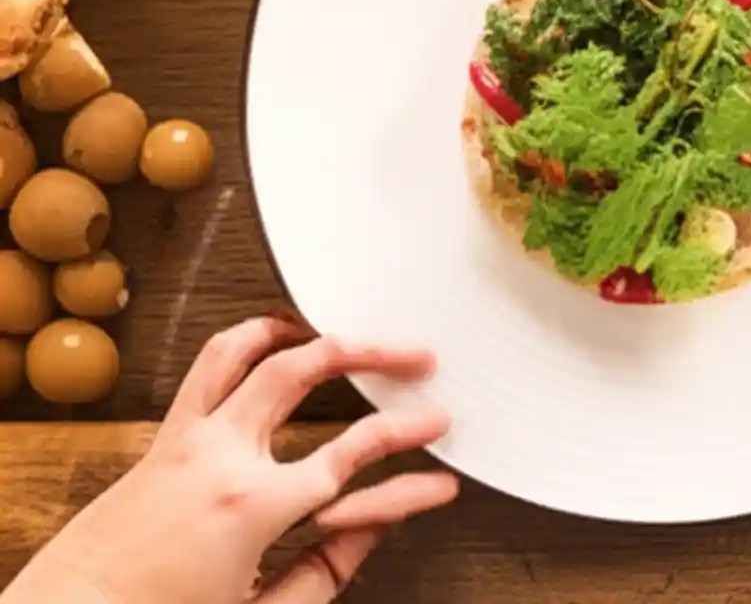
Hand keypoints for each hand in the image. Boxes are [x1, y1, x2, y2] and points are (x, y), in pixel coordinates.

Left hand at [1, 318, 457, 603]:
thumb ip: (330, 565)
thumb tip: (378, 523)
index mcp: (252, 505)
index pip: (352, 455)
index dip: (407, 439)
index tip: (440, 433)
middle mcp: (219, 455)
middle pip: (303, 371)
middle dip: (372, 352)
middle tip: (414, 355)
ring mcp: (187, 439)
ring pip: (247, 350)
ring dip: (302, 331)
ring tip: (342, 331)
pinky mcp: (165, 438)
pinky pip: (207, 368)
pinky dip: (245, 341)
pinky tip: (274, 342)